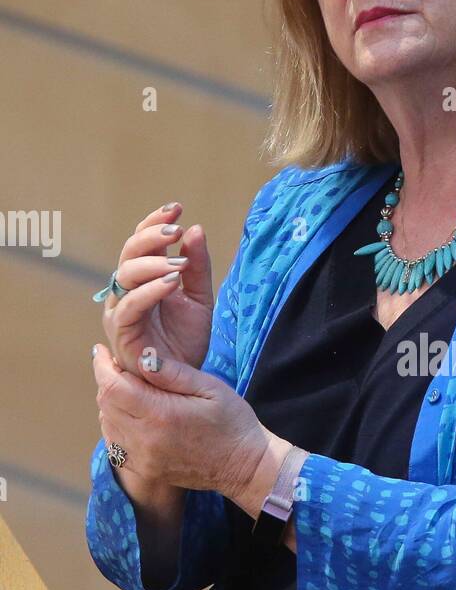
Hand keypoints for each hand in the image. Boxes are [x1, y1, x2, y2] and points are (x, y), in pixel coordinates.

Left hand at [92, 342, 282, 502]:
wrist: (244, 466)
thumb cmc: (233, 422)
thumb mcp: (210, 388)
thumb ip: (173, 372)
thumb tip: (141, 358)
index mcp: (160, 414)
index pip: (112, 386)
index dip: (102, 365)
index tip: (101, 351)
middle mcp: (145, 439)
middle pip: (105, 404)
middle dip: (108, 381)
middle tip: (120, 367)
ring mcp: (142, 458)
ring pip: (106, 423)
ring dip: (111, 403)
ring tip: (129, 389)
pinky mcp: (145, 469)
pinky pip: (115, 443)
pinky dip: (116, 424)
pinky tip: (133, 414)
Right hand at [98, 202, 214, 375]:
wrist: (185, 382)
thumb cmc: (186, 342)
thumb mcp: (201, 300)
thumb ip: (198, 267)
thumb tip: (195, 229)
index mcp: (143, 280)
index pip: (142, 243)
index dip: (155, 223)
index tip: (178, 207)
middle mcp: (127, 291)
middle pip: (129, 253)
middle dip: (152, 237)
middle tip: (177, 229)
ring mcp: (121, 310)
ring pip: (126, 274)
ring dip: (153, 262)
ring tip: (180, 262)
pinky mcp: (121, 332)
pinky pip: (131, 305)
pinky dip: (150, 290)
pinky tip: (172, 281)